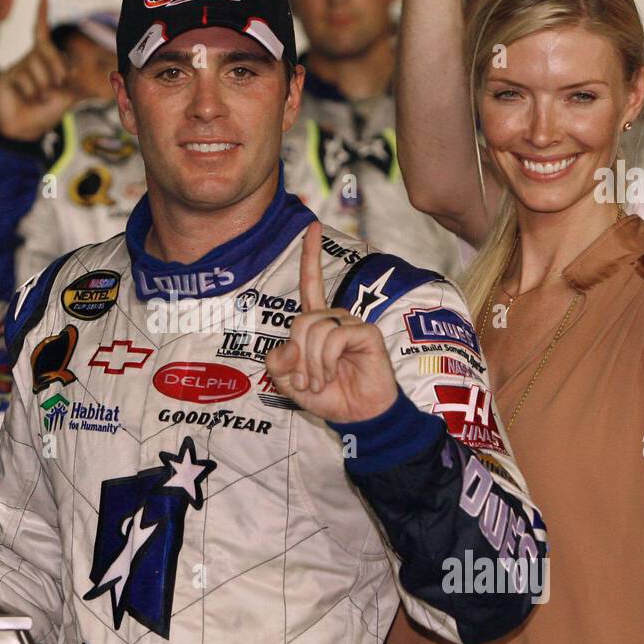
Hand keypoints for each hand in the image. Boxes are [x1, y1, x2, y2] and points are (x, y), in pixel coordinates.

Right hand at [0, 0, 74, 140]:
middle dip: (57, 70)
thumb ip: (82, 83)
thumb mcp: (68, 96)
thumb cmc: (46, 112)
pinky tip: (24, 97)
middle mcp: (32, 59)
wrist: (24, 129)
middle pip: (50, 51)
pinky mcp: (7, 76)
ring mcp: (19, 66)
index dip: (42, 13)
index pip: (42, 32)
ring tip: (37, 97)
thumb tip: (106, 77)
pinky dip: (30, 92)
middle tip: (55, 87)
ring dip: (43, 87)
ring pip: (38, 67)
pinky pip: (25, 78)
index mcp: (46, 60)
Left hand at [265, 222, 399, 423]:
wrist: (358, 416)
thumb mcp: (289, 382)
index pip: (311, 283)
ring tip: (322, 380)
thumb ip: (277, 361)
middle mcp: (334, 318)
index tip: (312, 226)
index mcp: (317, 323)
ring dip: (311, 363)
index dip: (310, 256)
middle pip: (300, 320)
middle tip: (306, 380)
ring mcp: (351, 324)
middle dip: (297, 355)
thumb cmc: (329, 396)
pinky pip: (333, 337)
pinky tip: (335, 374)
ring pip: (314, 329)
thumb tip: (288, 347)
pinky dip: (326, 360)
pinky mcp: (365, 333)